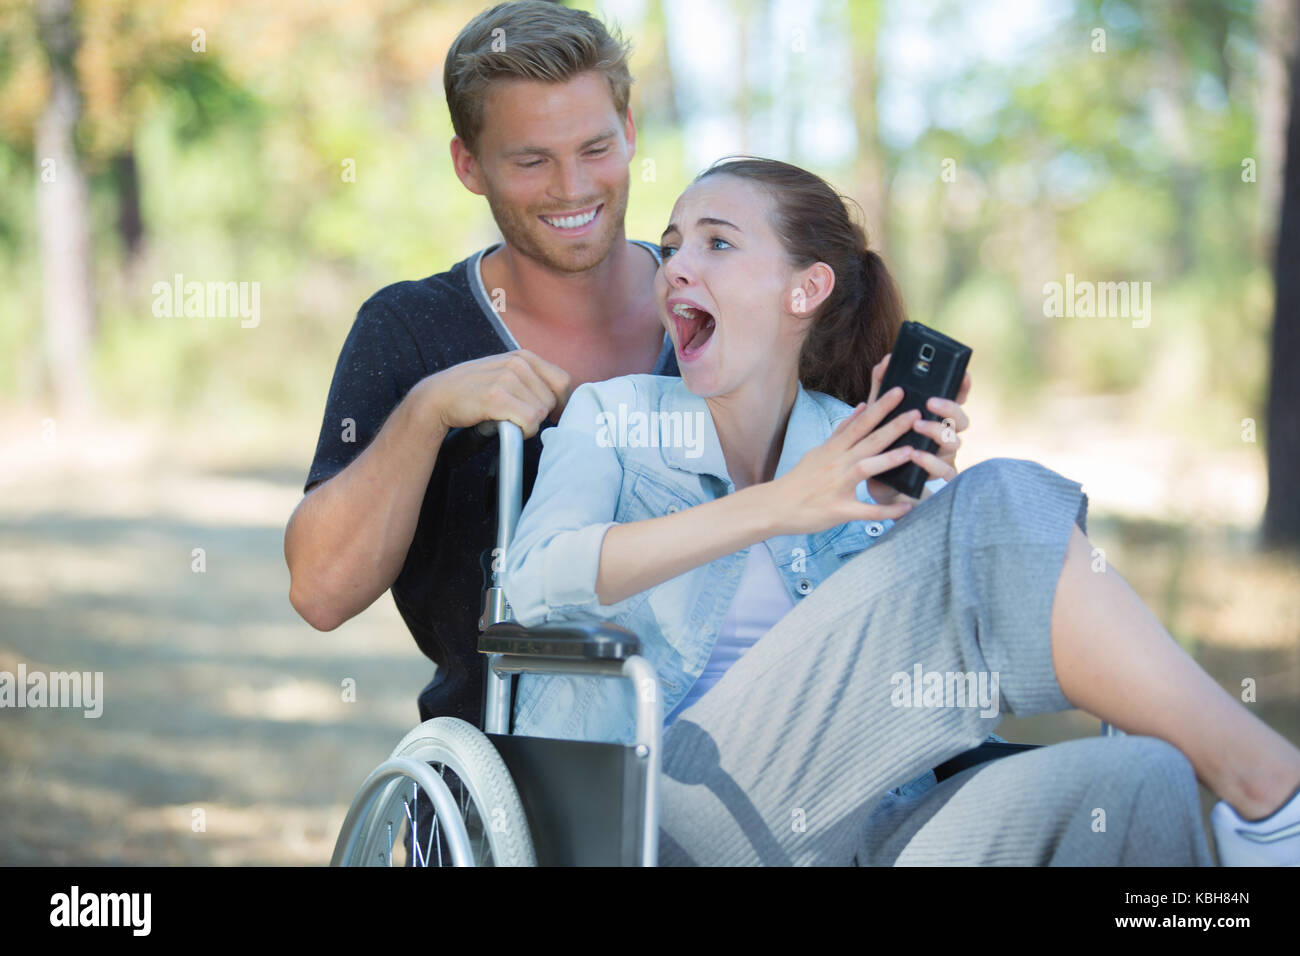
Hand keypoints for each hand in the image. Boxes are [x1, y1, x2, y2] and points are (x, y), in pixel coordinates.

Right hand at [423, 349, 571, 438]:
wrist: (439, 396)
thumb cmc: (474, 389)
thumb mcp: (506, 373)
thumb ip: (531, 378)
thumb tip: (562, 400)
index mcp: (523, 357)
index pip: (563, 381)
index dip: (561, 402)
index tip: (552, 415)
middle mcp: (517, 364)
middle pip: (552, 400)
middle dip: (541, 415)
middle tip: (520, 418)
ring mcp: (506, 379)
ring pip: (541, 412)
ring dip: (529, 424)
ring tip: (509, 420)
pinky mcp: (497, 397)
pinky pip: (529, 421)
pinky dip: (523, 430)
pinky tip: (508, 426)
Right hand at [767, 384, 920, 536]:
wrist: (775, 506)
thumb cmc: (800, 480)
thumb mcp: (818, 451)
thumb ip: (842, 432)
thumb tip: (861, 408)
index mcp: (834, 449)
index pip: (860, 423)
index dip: (880, 407)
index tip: (899, 392)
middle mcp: (837, 464)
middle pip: (868, 441)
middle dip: (893, 426)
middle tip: (916, 412)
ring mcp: (838, 487)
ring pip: (865, 469)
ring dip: (888, 460)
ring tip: (912, 451)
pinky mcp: (839, 510)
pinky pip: (866, 511)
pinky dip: (886, 510)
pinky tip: (906, 507)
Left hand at [863, 352, 970, 503]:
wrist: (877, 479)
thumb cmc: (884, 440)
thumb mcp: (880, 413)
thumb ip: (883, 388)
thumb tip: (884, 361)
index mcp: (936, 416)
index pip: (957, 397)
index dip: (963, 385)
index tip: (963, 373)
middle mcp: (946, 434)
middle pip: (961, 418)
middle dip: (949, 408)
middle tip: (930, 402)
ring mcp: (944, 455)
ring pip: (954, 443)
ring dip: (937, 432)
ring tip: (918, 425)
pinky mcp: (937, 476)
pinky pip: (944, 470)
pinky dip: (930, 462)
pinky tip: (915, 454)